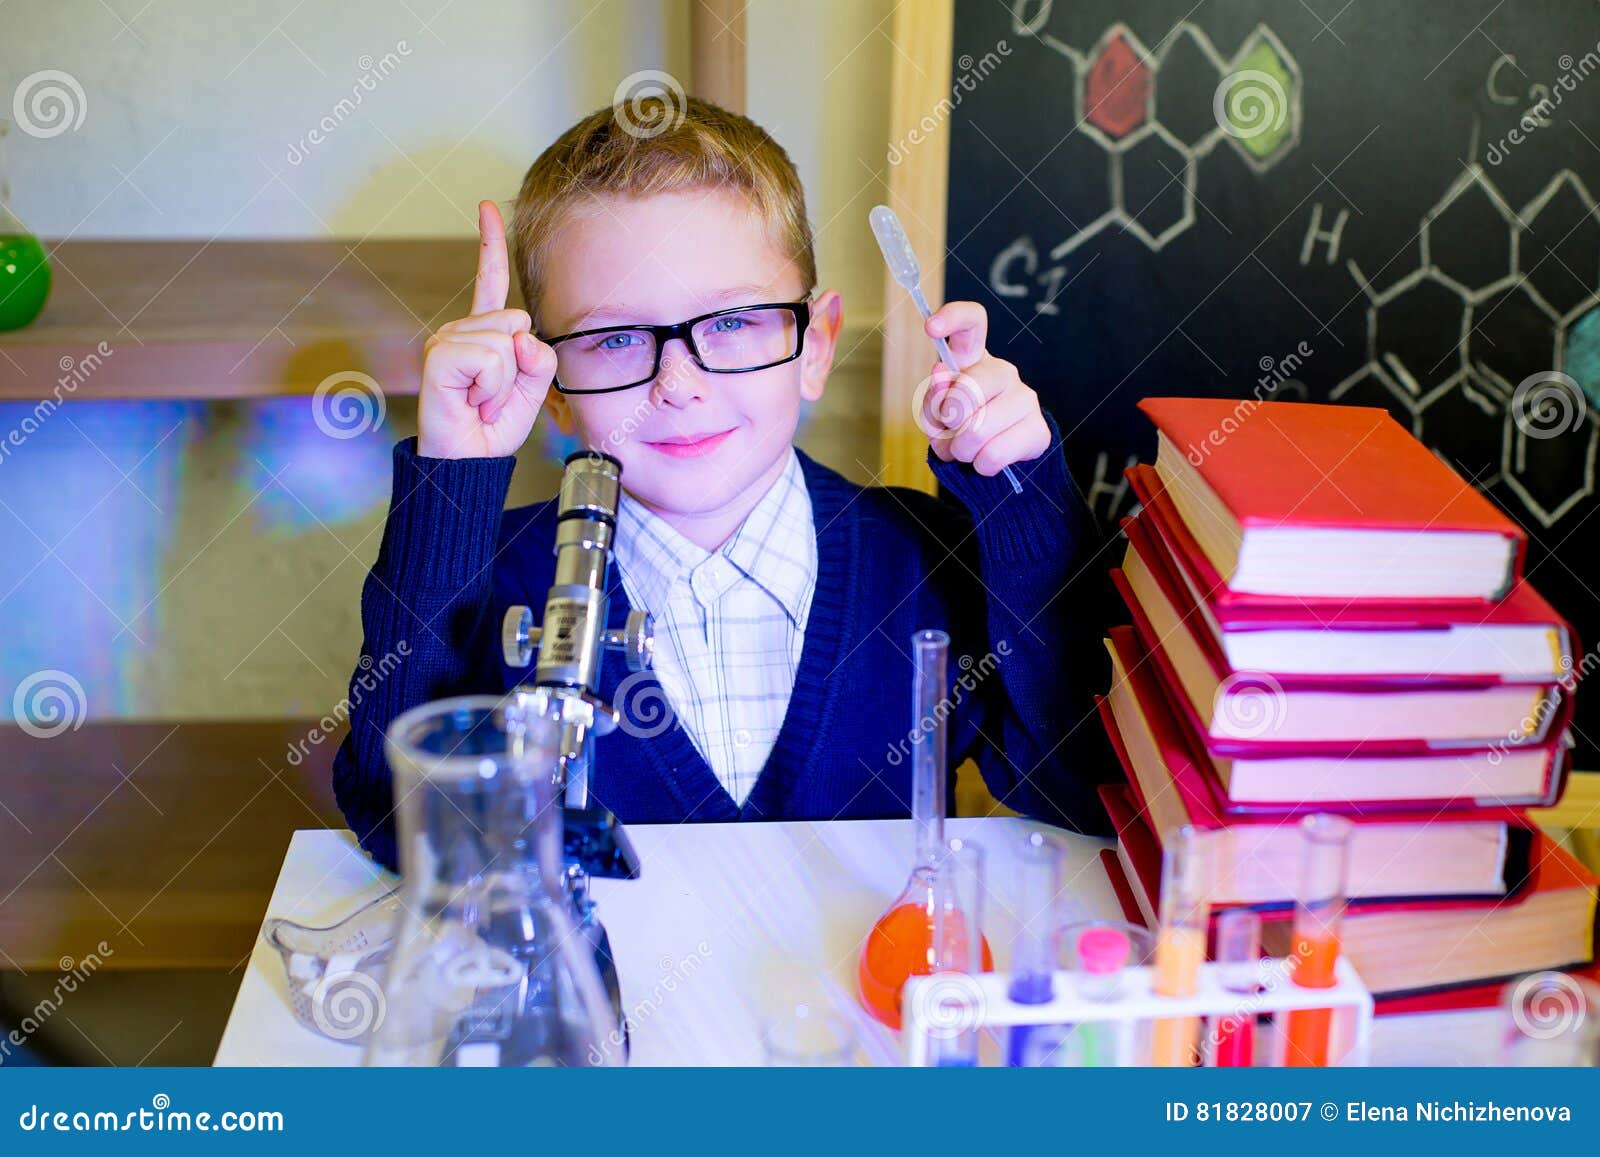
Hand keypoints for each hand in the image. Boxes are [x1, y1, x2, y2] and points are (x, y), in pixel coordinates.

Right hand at [417, 200, 556, 458]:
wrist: (467, 463)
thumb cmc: (492, 428)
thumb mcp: (533, 390)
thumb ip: (539, 357)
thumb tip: (521, 337)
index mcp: (482, 333)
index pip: (490, 281)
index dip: (490, 244)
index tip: (487, 207)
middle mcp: (459, 331)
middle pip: (518, 320)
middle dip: (520, 366)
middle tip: (494, 395)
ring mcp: (446, 341)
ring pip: (506, 342)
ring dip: (505, 382)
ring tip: (481, 400)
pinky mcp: (440, 356)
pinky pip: (491, 357)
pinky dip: (491, 386)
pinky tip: (471, 399)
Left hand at [920, 301, 1050, 476]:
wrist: (991, 458)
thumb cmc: (958, 428)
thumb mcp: (935, 414)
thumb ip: (932, 398)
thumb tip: (941, 374)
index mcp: (974, 358)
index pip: (972, 321)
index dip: (952, 317)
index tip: (930, 328)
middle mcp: (1003, 371)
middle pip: (966, 390)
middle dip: (948, 422)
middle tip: (950, 433)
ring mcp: (1025, 398)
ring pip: (977, 430)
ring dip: (961, 450)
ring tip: (966, 449)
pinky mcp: (1039, 429)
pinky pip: (995, 454)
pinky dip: (980, 465)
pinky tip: (985, 460)